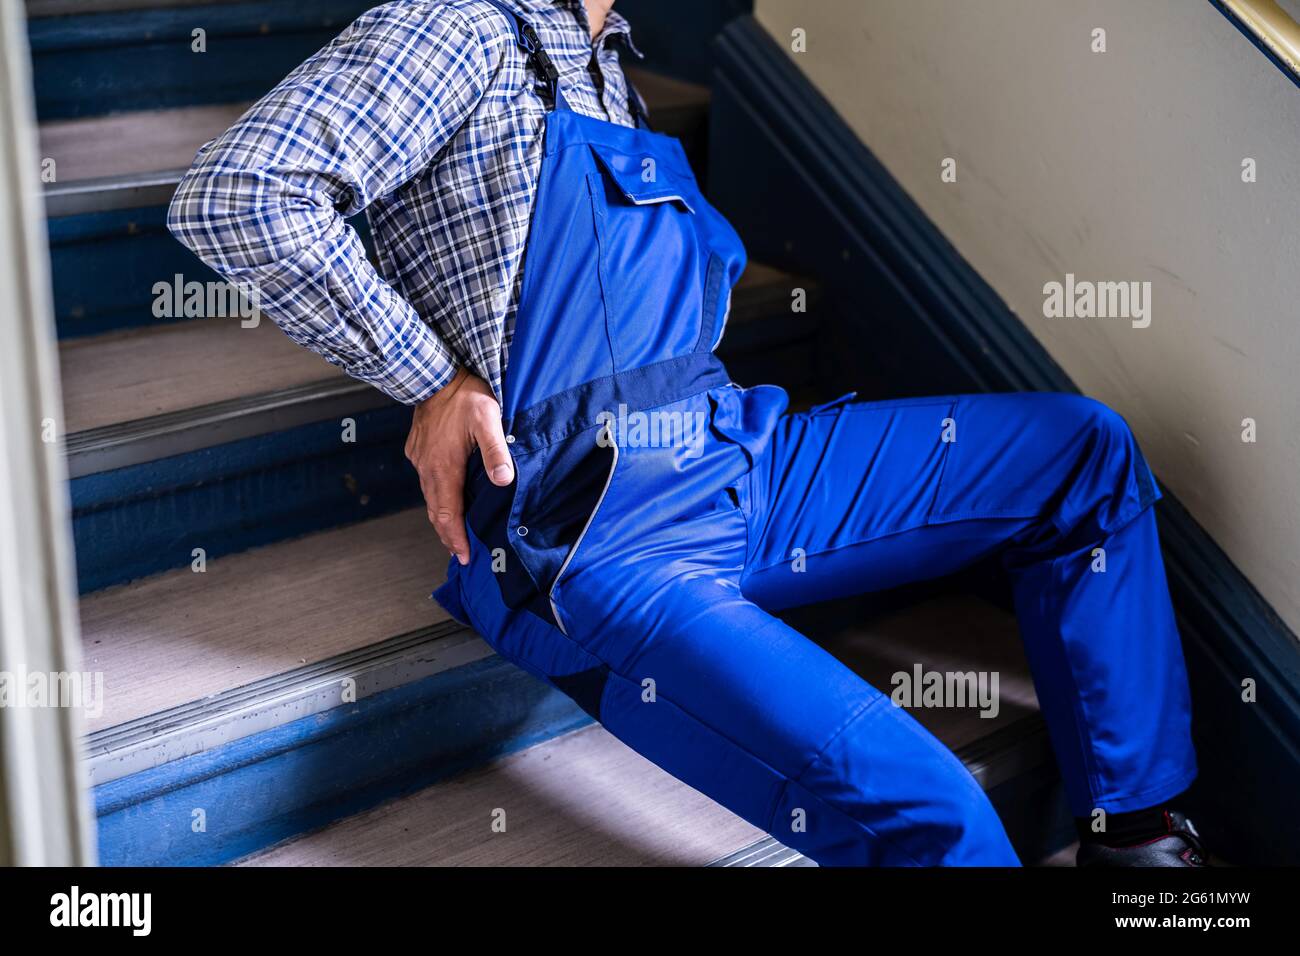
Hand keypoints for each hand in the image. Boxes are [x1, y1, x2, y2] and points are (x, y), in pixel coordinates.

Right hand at [404, 368, 514, 564]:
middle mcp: (427, 468)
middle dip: (448, 535)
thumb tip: (504, 481)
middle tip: (461, 553)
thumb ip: (495, 452)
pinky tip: (447, 498)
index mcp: (444, 467)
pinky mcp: (417, 450)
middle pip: (436, 512)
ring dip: (442, 517)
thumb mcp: (488, 420)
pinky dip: (436, 497)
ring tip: (455, 533)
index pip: (448, 513)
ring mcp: (420, 459)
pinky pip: (426, 481)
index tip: (464, 556)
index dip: (456, 537)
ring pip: (430, 497)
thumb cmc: (465, 397)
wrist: (434, 374)